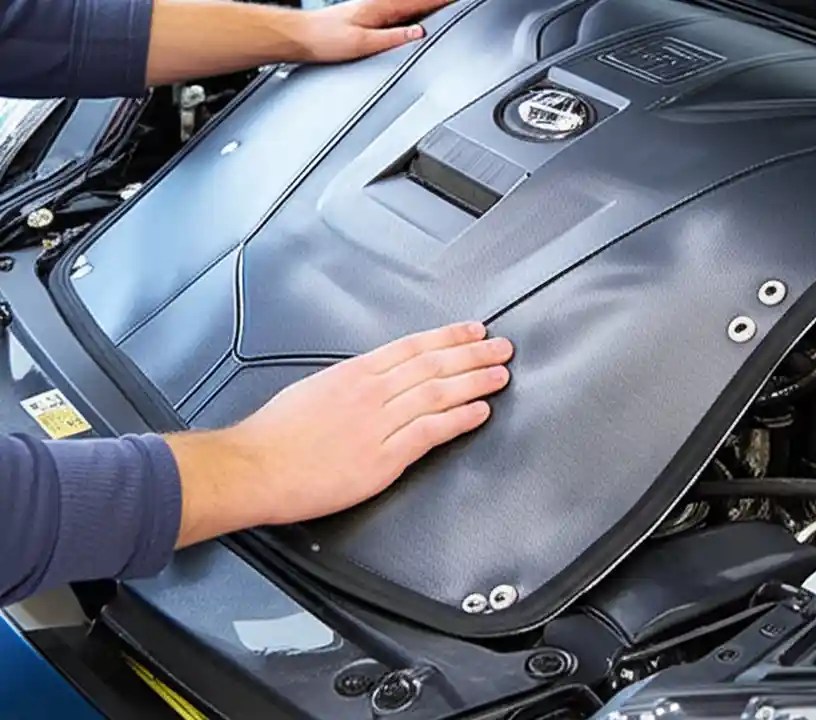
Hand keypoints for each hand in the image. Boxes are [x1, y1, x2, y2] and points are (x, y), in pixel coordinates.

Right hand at [169, 322, 512, 546]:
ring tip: (500, 375)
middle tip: (502, 348)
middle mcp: (370, 393)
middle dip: (473, 355)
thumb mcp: (313, 391)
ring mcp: (378, 424)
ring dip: (474, 382)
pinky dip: (458, 419)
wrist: (255, 467)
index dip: (448, 337)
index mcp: (353, 374)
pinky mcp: (383, 458)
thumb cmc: (275, 436)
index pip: (412, 347)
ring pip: (438, 394)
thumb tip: (373, 380)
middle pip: (433, 365)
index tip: (473, 332)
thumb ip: (349, 385)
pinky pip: (430, 432)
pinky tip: (479, 412)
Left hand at [300, 0, 453, 62]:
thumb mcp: (363, 43)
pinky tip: (418, 10)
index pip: (422, 1)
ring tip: (444, 3)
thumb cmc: (326, 39)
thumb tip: (419, 32)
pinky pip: (401, 6)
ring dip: (428, 2)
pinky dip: (415, 6)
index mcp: (382, 8)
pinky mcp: (370, 13)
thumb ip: (394, 37)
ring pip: (410, 2)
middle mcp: (380, 3)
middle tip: (458, 0)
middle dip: (439, 0)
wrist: (302, 36)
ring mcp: (375, 7)